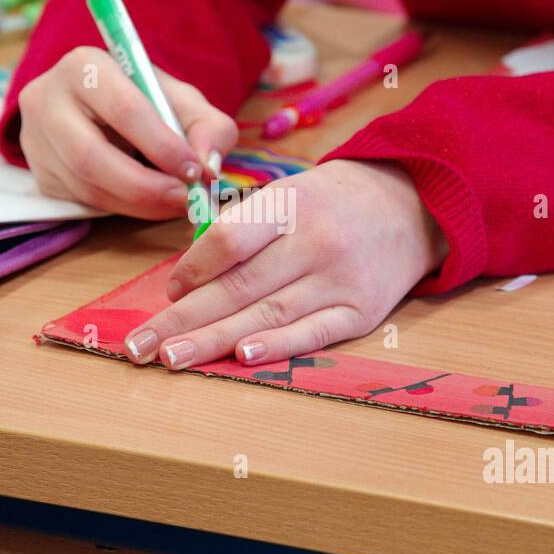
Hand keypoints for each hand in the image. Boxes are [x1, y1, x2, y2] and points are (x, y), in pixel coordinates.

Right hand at [18, 46, 238, 217]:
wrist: (100, 107)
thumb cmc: (146, 100)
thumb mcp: (182, 101)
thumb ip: (209, 127)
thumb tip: (209, 167)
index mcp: (85, 66)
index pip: (123, 109)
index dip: (162, 146)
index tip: (195, 171)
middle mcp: (47, 99)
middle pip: (91, 156)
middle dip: (145, 186)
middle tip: (184, 199)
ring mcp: (36, 139)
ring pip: (86, 186)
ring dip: (137, 204)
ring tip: (173, 202)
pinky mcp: (39, 172)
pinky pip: (81, 200)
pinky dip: (121, 208)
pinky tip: (146, 201)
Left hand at [123, 159, 447, 368]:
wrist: (414, 204)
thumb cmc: (333, 202)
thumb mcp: (290, 194)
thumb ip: (243, 231)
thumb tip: (187, 281)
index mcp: (289, 205)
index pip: (228, 241)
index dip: (191, 270)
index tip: (168, 294)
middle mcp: (313, 243)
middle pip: (237, 287)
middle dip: (182, 320)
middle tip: (139, 347)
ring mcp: (339, 279)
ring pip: (266, 315)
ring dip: (214, 341)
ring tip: (172, 359)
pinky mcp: (361, 311)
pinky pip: (313, 334)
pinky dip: (278, 348)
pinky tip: (244, 358)